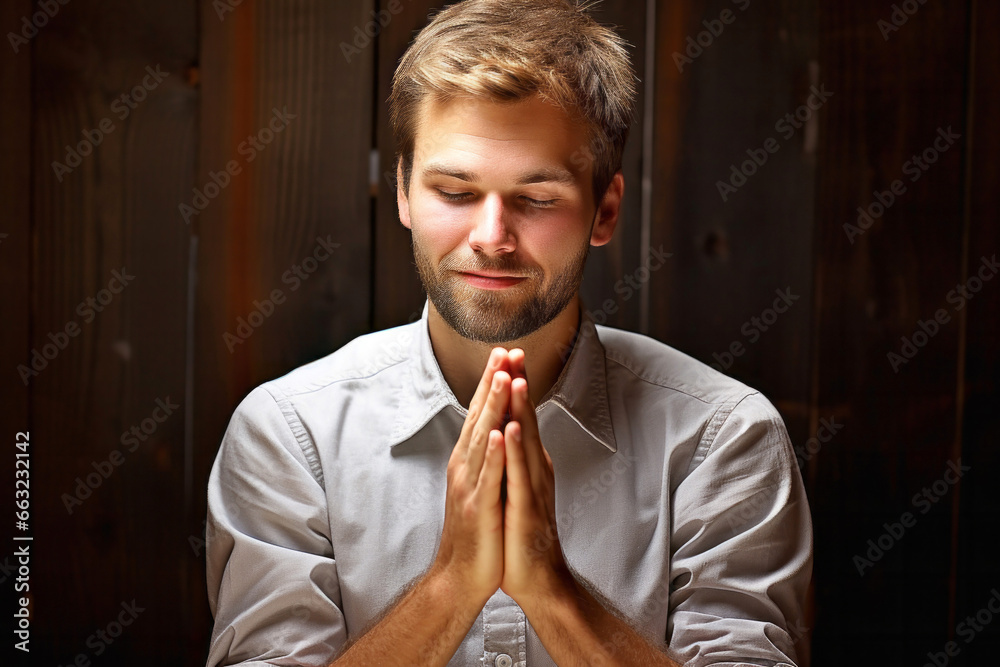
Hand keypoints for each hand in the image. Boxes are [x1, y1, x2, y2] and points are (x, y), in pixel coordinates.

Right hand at [430, 347, 511, 605]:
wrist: (461, 575)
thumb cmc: (477, 529)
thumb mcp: (481, 484)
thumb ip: (485, 455)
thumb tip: (496, 426)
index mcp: (469, 459)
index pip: (481, 412)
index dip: (491, 382)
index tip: (503, 353)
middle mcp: (465, 466)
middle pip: (479, 417)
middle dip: (492, 383)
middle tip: (503, 351)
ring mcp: (470, 486)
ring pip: (483, 439)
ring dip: (492, 408)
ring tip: (502, 378)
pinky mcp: (479, 508)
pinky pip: (488, 477)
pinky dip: (492, 453)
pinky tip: (498, 432)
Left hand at [500, 348, 572, 607]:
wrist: (537, 579)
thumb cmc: (524, 535)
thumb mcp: (520, 489)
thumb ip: (519, 461)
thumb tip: (513, 432)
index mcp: (530, 465)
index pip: (521, 418)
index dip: (514, 386)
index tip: (507, 355)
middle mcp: (535, 471)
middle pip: (526, 421)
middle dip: (518, 385)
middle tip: (514, 351)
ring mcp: (532, 489)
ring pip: (525, 443)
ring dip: (520, 410)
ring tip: (514, 379)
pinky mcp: (526, 510)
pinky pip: (518, 476)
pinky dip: (514, 451)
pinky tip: (510, 430)